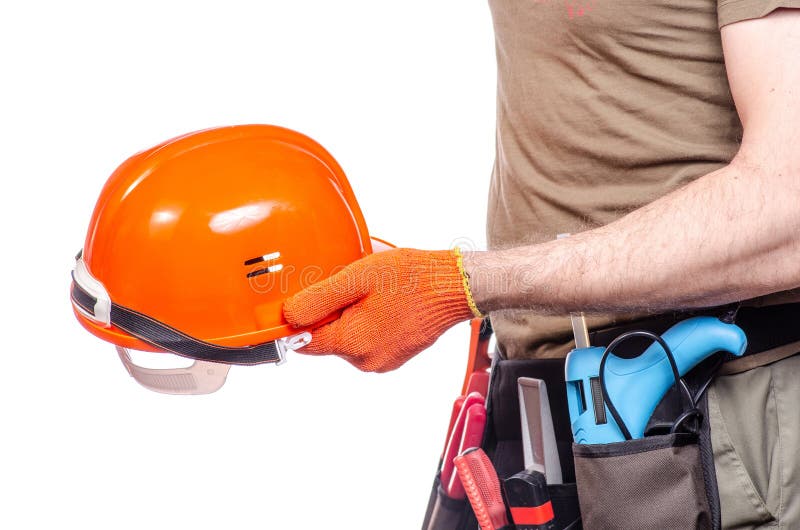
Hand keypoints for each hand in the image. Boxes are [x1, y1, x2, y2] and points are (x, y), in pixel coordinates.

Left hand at [283, 248, 478, 371]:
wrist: (454, 286)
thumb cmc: (411, 278)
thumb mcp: (357, 278)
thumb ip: (318, 299)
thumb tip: (289, 316)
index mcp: (352, 344)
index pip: (304, 342)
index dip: (300, 319)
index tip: (308, 296)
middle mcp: (365, 361)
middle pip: (327, 339)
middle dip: (331, 312)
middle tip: (350, 285)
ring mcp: (382, 362)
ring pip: (348, 338)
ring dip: (351, 315)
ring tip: (372, 292)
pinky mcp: (394, 356)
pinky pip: (367, 340)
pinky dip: (368, 322)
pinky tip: (384, 301)